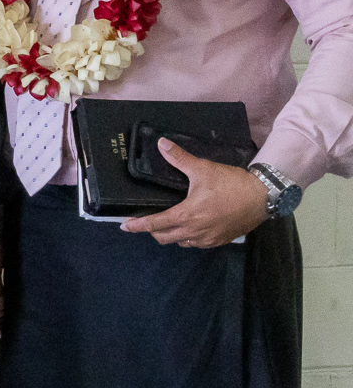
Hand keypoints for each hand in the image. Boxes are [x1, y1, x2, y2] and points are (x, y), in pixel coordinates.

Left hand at [119, 138, 268, 248]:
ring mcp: (208, 239)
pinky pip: (196, 244)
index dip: (137, 226)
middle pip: (164, 238)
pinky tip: (189, 228)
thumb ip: (179, 158)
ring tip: (167, 224)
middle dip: (152, 231)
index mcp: (186, 215)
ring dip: (171, 235)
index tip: (124, 227)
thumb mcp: (202, 168)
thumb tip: (161, 143)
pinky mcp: (220, 241)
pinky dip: (188, 238)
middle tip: (147, 222)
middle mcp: (194, 231)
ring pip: (180, 242)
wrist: (263, 196)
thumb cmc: (231, 183)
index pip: (155, 224)